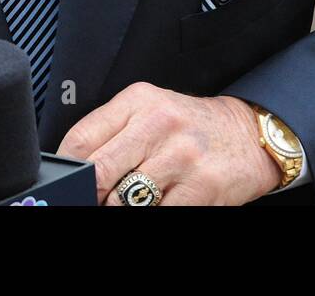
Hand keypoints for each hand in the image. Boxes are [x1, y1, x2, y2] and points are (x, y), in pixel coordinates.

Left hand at [57, 82, 279, 205]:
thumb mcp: (149, 111)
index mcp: (138, 100)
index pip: (82, 137)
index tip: (68, 180)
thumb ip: (113, 131)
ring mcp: (182, 156)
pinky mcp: (202, 187)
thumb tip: (74, 167)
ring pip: (126, 199)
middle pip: (100, 170)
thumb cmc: (189, 126)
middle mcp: (159, 123)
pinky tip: (154, 205)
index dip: (68, 167)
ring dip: (120, 206)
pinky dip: (150, 213)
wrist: (247, 134)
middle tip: (92, 198)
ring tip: (128, 200)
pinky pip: (160, 213)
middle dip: (90, 192)